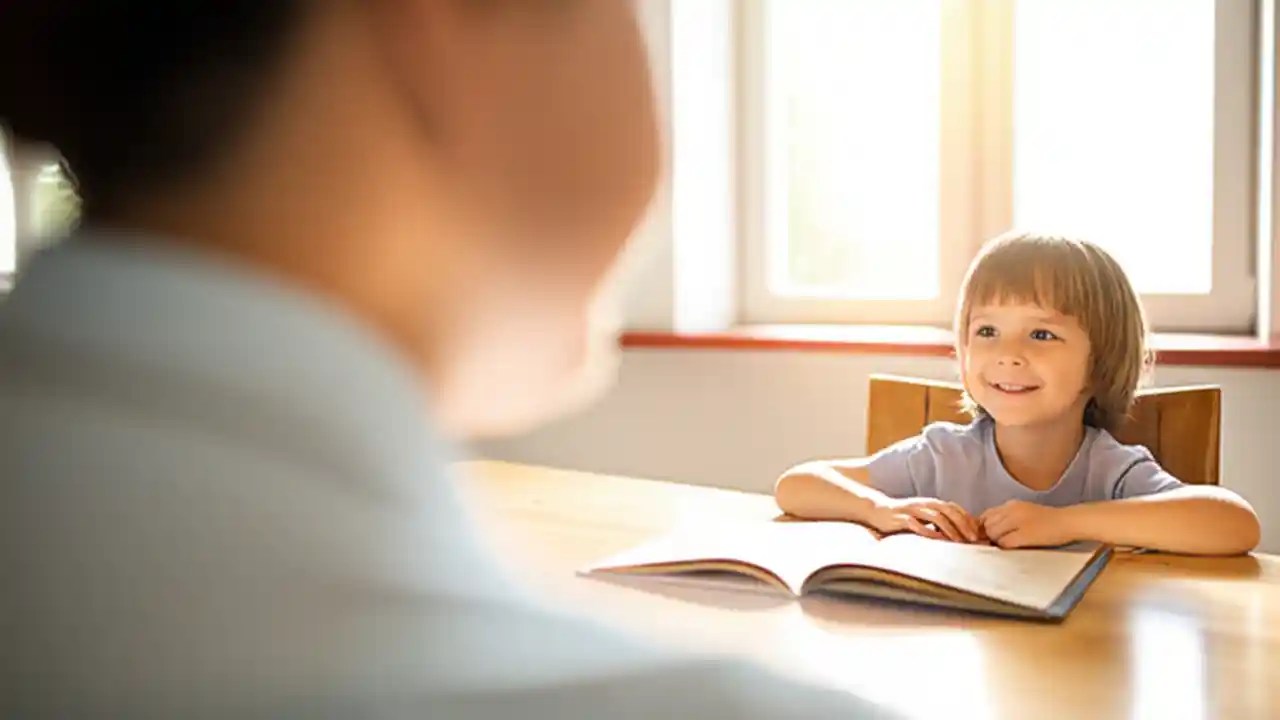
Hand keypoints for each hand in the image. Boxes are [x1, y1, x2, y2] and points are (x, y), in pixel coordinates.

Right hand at [869, 497, 983, 542]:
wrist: (877, 510)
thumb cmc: (902, 516)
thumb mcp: (922, 517)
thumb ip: (937, 521)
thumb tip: (958, 534)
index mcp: (931, 503)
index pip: (955, 508)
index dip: (968, 519)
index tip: (979, 533)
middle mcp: (924, 504)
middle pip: (949, 511)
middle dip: (963, 524)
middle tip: (974, 539)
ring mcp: (913, 510)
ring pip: (936, 516)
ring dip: (950, 529)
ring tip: (959, 541)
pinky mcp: (901, 518)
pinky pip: (916, 524)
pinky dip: (928, 531)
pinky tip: (936, 540)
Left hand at [980, 500, 1075, 548]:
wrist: (1068, 522)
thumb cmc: (1049, 520)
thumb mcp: (1024, 512)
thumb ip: (1007, 517)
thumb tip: (989, 529)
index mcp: (1011, 504)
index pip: (986, 514)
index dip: (984, 526)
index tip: (988, 535)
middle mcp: (1012, 510)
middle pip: (987, 524)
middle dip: (988, 535)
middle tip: (997, 542)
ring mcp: (1018, 521)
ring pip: (993, 533)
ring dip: (996, 541)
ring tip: (1007, 544)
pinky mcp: (1024, 534)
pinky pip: (1004, 542)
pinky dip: (1004, 547)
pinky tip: (1013, 548)